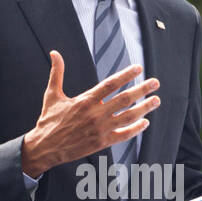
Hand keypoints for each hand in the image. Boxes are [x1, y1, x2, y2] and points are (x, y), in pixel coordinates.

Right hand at [21, 50, 159, 176]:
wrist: (46, 147)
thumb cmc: (49, 120)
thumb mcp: (52, 95)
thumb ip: (57, 73)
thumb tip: (54, 53)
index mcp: (85, 100)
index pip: (110, 84)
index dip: (126, 75)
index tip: (138, 68)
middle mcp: (95, 114)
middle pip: (124, 99)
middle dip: (142, 89)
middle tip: (155, 83)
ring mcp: (100, 129)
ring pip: (128, 117)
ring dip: (144, 108)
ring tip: (156, 100)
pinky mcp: (102, 143)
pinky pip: (123, 135)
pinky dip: (136, 129)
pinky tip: (145, 122)